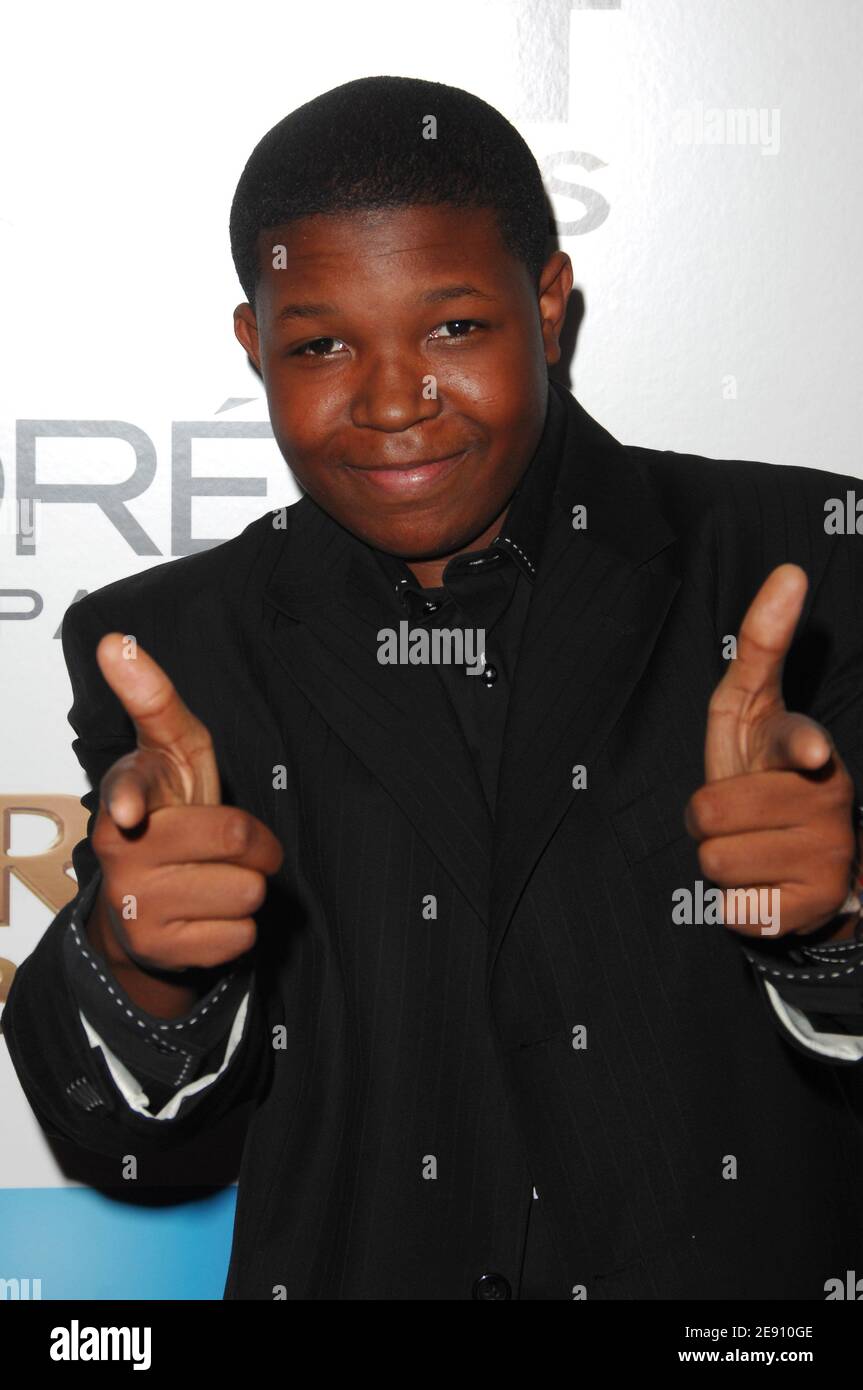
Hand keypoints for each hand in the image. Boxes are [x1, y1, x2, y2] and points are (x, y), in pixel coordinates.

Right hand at [90, 633, 283, 972]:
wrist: (147, 902)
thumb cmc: (171, 809)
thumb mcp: (171, 750)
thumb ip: (154, 698)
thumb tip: (114, 641)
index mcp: (127, 791)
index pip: (131, 787)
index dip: (132, 801)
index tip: (130, 812)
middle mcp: (121, 847)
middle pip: (236, 837)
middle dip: (257, 842)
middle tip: (234, 844)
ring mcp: (136, 902)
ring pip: (246, 891)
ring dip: (248, 886)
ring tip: (216, 877)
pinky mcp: (158, 948)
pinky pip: (240, 936)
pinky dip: (238, 927)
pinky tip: (207, 915)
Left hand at [684, 564, 857, 937]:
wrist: (801, 860)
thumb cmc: (761, 770)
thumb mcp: (750, 708)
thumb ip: (762, 643)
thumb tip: (791, 569)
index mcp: (806, 746)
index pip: (797, 740)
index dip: (798, 750)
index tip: (807, 756)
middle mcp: (826, 797)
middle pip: (710, 812)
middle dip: (703, 817)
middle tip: (733, 814)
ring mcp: (827, 855)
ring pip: (714, 861)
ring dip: (716, 858)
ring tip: (748, 846)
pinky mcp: (813, 907)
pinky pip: (735, 908)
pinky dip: (737, 902)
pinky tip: (766, 885)